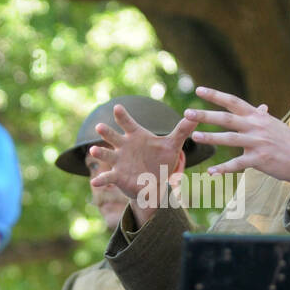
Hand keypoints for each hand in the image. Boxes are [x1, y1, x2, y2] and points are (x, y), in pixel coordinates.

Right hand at [89, 103, 197, 225]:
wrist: (155, 182)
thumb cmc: (161, 160)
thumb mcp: (172, 145)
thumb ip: (182, 130)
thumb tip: (196, 115)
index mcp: (136, 135)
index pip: (128, 123)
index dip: (123, 116)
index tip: (118, 107)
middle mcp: (124, 146)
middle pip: (113, 136)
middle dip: (106, 132)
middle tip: (99, 126)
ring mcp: (119, 161)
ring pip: (106, 154)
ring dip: (99, 153)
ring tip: (93, 151)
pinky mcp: (117, 176)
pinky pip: (108, 177)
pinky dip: (101, 179)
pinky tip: (95, 182)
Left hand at [185, 87, 289, 186]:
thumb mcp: (276, 125)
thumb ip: (264, 117)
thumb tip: (260, 107)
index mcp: (258, 116)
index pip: (233, 101)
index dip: (215, 95)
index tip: (198, 90)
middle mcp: (257, 126)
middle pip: (227, 118)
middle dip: (205, 115)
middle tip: (187, 112)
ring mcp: (258, 143)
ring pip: (229, 139)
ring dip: (210, 137)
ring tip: (194, 136)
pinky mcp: (260, 160)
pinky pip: (238, 164)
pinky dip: (223, 169)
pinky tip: (211, 172)